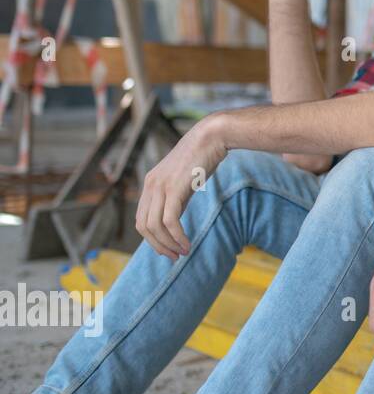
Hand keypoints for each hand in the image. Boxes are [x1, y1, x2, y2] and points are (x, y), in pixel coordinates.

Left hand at [135, 116, 229, 259]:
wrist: (211, 137)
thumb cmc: (203, 157)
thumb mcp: (184, 180)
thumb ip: (176, 197)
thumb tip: (174, 220)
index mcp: (150, 183)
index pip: (142, 219)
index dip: (152, 238)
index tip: (168, 248)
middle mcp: (151, 185)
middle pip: (144, 226)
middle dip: (158, 246)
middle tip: (174, 256)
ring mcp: (160, 187)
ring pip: (155, 226)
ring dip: (168, 244)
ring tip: (183, 252)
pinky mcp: (174, 189)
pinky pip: (170, 221)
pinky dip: (177, 237)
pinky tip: (187, 243)